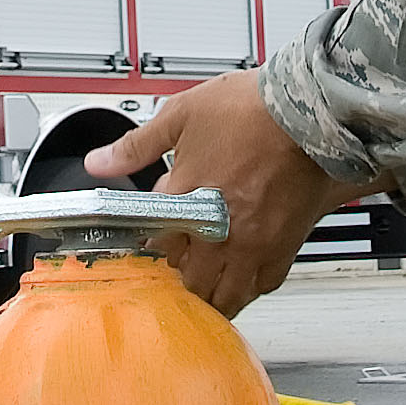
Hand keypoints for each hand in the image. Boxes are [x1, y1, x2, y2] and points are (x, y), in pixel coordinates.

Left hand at [86, 73, 348, 318]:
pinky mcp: (286, 245)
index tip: (156, 240)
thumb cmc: (249, 109)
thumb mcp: (181, 115)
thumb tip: (99, 162)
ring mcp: (254, 244)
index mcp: (187, 202)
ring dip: (212, 294)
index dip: (154, 245)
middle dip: (180, 278)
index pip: (157, 248)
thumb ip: (136, 145)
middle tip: (180, 267)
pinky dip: (251, 288)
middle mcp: (218, 232)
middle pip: (190, 281)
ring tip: (206, 286)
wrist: (306, 110)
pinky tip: (244, 278)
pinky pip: (265, 285)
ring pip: (227, 295)